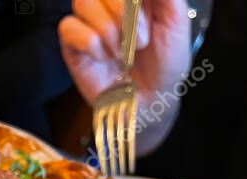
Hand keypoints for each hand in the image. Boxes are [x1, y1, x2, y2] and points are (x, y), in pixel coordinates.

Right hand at [59, 0, 192, 154]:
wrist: (153, 100)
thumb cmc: (166, 63)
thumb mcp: (176, 20)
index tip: (142, 11)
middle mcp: (108, 4)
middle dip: (124, 12)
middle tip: (140, 40)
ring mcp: (88, 23)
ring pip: (83, 2)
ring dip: (108, 31)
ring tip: (121, 52)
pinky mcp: (72, 45)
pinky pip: (70, 28)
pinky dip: (91, 44)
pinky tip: (104, 57)